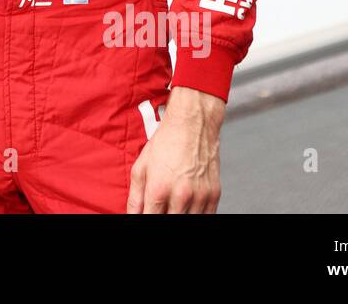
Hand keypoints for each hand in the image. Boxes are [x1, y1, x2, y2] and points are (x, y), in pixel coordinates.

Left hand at [126, 86, 225, 213]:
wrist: (193, 124)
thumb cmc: (166, 142)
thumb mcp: (141, 167)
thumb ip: (135, 197)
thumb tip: (133, 216)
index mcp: (159, 189)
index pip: (151, 220)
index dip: (147, 222)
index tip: (147, 216)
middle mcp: (181, 195)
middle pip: (170, 222)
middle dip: (163, 217)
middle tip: (161, 208)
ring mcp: (200, 196)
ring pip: (189, 221)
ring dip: (179, 216)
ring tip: (173, 206)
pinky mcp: (214, 194)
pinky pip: (207, 217)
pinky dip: (196, 215)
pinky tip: (188, 207)